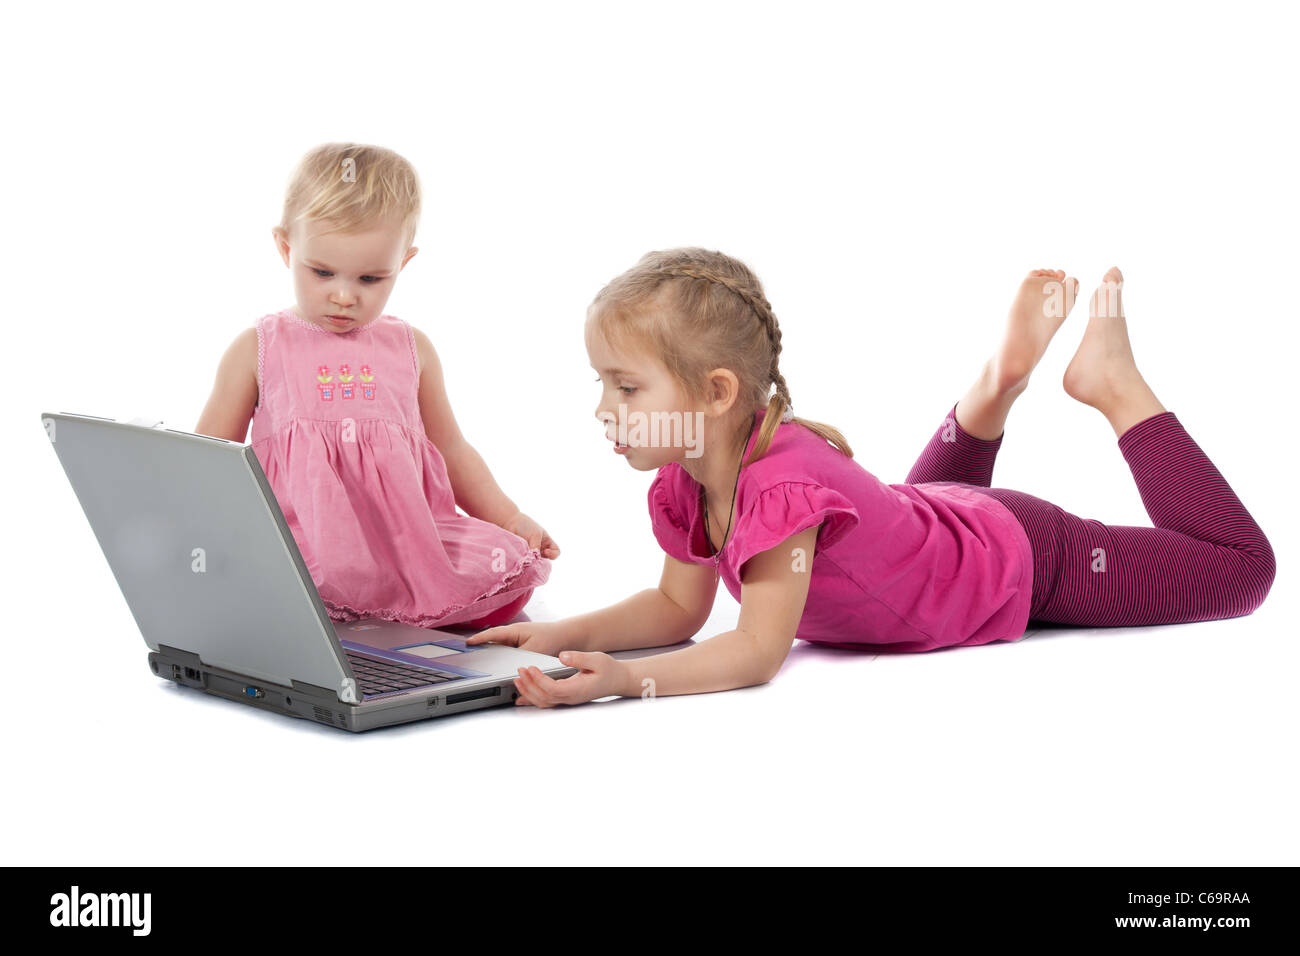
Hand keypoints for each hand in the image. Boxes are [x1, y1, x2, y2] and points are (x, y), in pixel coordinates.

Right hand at [466, 620, 577, 658]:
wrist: (568, 637)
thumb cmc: (553, 638)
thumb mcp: (535, 649)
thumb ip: (520, 657)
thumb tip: (508, 667)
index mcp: (514, 631)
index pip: (492, 634)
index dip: (479, 639)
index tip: (467, 643)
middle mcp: (514, 634)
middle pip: (492, 641)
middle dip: (480, 647)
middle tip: (467, 655)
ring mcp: (517, 641)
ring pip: (499, 648)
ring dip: (490, 654)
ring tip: (478, 662)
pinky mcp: (521, 648)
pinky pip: (507, 654)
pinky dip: (501, 659)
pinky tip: (498, 667)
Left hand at [503, 511, 559, 558]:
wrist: (510, 522)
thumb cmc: (525, 525)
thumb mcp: (535, 534)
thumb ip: (536, 547)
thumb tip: (535, 561)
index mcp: (547, 542)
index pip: (556, 552)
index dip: (553, 554)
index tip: (545, 551)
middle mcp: (540, 549)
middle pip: (546, 560)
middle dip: (541, 561)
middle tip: (534, 558)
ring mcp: (531, 554)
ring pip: (535, 564)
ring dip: (532, 562)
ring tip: (526, 557)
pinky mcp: (522, 557)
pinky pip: (526, 563)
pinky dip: (525, 563)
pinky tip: (521, 558)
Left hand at [512, 651, 628, 707]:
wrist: (618, 680)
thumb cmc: (609, 670)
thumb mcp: (598, 659)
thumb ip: (580, 658)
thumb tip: (562, 656)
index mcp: (577, 689)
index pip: (553, 689)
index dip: (539, 680)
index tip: (531, 667)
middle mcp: (570, 698)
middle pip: (544, 697)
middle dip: (529, 685)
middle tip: (520, 670)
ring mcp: (567, 699)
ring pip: (542, 702)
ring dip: (528, 692)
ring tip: (518, 678)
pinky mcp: (565, 697)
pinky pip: (545, 702)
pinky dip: (531, 699)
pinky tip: (520, 696)